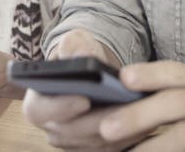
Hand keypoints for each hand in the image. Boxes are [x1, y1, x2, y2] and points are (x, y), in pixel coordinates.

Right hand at [23, 29, 142, 149]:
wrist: (91, 73)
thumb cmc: (79, 57)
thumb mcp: (75, 43)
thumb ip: (74, 46)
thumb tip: (81, 56)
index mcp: (37, 103)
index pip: (40, 111)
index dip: (61, 107)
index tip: (83, 99)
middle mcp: (52, 128)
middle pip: (73, 133)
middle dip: (100, 121)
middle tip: (122, 109)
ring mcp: (73, 143)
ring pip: (96, 144)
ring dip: (119, 131)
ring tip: (141, 114)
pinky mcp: (94, 149)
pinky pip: (112, 149)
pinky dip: (130, 137)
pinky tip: (147, 122)